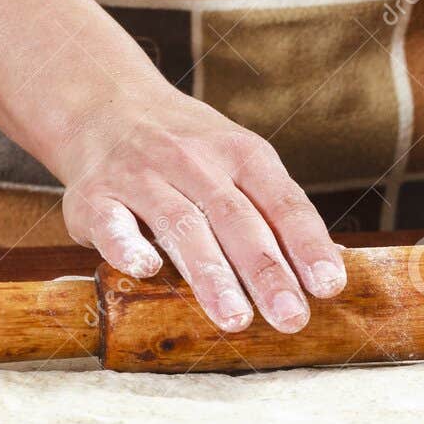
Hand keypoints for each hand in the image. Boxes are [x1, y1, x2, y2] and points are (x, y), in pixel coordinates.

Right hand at [49, 84, 346, 333]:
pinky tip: (145, 269)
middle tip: (290, 318)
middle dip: (266, 271)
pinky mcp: (94, 196)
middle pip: (236, 218)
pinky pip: (111, 222)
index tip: (328, 286)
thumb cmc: (187, 153)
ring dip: (210, 274)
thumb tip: (326, 273)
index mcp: (240, 154)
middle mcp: (193, 160)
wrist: (104, 104)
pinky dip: (127, 244)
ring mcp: (141, 175)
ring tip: (236, 318)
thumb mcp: (238, 162)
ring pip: (181, 224)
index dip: (306, 244)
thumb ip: (274, 212)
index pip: (282, 201)